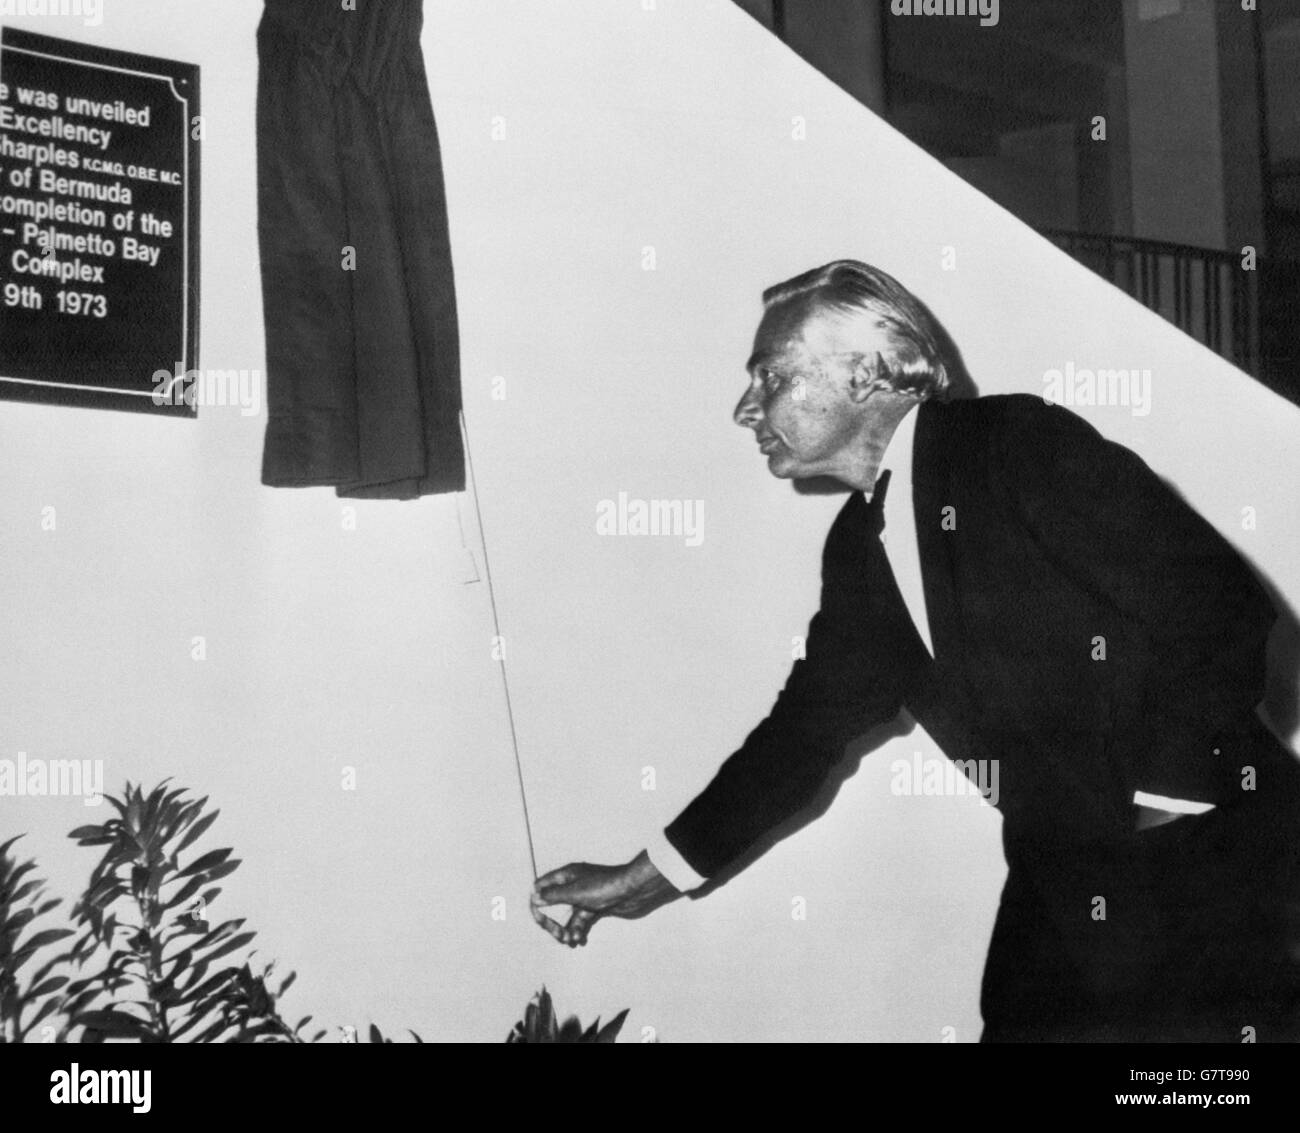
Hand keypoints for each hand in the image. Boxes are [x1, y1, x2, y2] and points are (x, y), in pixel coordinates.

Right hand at [530, 850, 680, 947]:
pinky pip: (582, 921)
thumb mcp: (575, 892)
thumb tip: (534, 896)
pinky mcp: (596, 907)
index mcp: (567, 875)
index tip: (537, 916)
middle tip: (557, 936)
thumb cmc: (605, 886)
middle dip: (553, 922)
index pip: (543, 885)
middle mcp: (574, 884)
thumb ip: (553, 895)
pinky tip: (579, 939)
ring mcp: (585, 896)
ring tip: (570, 941)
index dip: (537, 900)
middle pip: (554, 904)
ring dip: (567, 929)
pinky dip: (578, 930)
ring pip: (569, 916)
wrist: (633, 890)